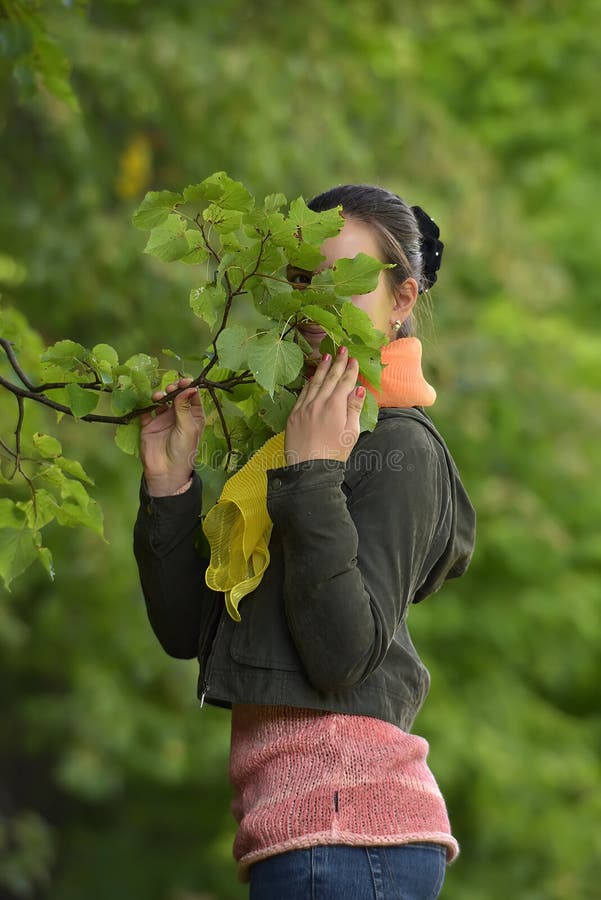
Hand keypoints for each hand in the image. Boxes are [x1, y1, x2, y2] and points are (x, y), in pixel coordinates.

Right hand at [139, 377, 204, 495]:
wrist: (165, 471)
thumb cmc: (183, 450)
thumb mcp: (188, 428)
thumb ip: (185, 407)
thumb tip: (189, 387)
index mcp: (193, 416)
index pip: (192, 396)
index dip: (188, 387)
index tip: (184, 381)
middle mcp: (179, 415)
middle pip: (176, 395)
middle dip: (173, 389)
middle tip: (171, 388)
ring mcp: (163, 419)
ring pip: (161, 401)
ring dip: (160, 395)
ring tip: (158, 397)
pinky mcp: (149, 425)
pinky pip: (146, 411)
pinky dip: (146, 405)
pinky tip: (148, 405)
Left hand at [284, 347, 365, 464]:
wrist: (309, 469)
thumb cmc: (334, 453)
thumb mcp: (351, 432)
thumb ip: (354, 408)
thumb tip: (358, 388)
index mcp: (335, 406)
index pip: (344, 382)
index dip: (350, 370)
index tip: (353, 359)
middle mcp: (318, 403)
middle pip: (330, 378)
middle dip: (337, 362)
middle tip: (342, 349)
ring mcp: (304, 408)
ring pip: (315, 383)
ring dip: (322, 369)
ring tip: (326, 356)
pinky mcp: (294, 415)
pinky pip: (302, 394)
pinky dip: (308, 384)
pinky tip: (312, 378)